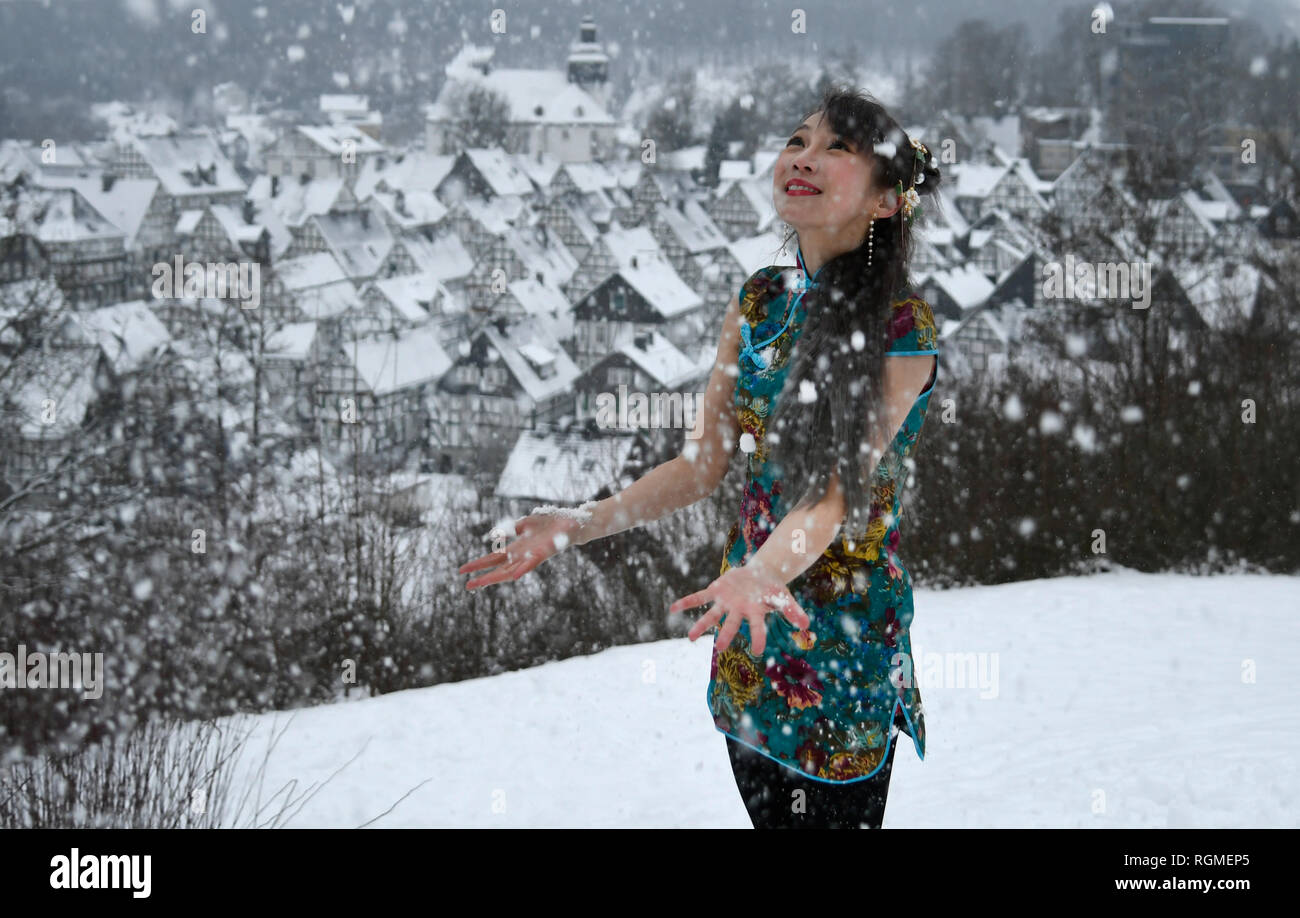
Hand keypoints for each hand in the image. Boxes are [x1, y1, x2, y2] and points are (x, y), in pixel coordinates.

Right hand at [458, 513, 582, 589]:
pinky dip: (522, 570)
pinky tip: (513, 576)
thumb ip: (512, 528)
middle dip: (483, 577)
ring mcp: (531, 556)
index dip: (478, 564)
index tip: (462, 570)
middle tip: (466, 586)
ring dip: (496, 578)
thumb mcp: (526, 523)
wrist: (572, 523)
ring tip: (481, 584)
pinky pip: (531, 564)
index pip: (493, 558)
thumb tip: (496, 535)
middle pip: (498, 569)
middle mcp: (522, 555)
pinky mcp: (543, 554)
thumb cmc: (550, 523)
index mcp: (517, 548)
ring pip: (510, 571)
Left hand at [668, 565, 809, 655]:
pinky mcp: (716, 591)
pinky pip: (699, 597)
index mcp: (755, 613)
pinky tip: (672, 609)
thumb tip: (806, 625)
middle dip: (725, 635)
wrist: (761, 574)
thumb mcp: (784, 597)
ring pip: (711, 615)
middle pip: (731, 624)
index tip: (758, 652)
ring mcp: (725, 602)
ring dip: (700, 626)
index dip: (758, 638)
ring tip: (690, 638)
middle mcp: (738, 611)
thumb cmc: (773, 589)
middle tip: (719, 649)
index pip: (757, 628)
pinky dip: (687, 602)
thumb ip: (793, 611)